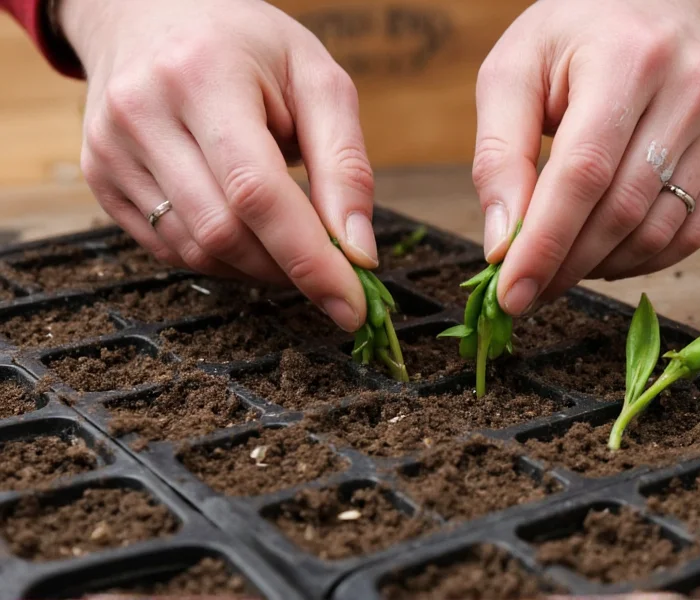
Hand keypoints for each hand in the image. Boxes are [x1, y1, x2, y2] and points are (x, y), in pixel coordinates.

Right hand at [58, 0, 377, 331]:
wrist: (148, 14)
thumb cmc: (246, 44)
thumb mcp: (315, 80)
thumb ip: (344, 163)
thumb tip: (359, 251)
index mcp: (204, 76)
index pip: (257, 192)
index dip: (309, 259)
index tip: (352, 306)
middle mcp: (143, 114)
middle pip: (224, 232)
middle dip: (289, 268)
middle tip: (332, 271)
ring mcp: (111, 151)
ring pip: (195, 250)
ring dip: (258, 268)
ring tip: (290, 243)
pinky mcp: (100, 178)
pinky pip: (168, 248)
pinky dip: (222, 258)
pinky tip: (247, 233)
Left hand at [474, 0, 699, 314]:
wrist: (665, 1)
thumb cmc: (575, 35)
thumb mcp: (516, 71)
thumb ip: (500, 153)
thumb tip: (501, 242)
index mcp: (625, 58)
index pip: (582, 173)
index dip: (544, 243)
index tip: (510, 294)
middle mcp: (687, 91)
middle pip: (619, 211)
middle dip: (564, 265)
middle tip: (525, 291)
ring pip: (655, 231)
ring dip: (598, 267)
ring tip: (557, 271)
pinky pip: (690, 233)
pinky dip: (640, 260)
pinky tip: (602, 257)